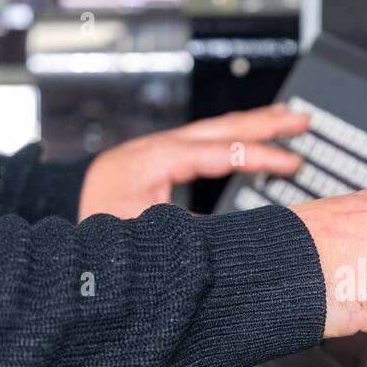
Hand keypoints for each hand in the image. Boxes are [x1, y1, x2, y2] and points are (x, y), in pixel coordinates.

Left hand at [77, 104, 309, 220]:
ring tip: (284, 119)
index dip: (261, 155)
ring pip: (210, 132)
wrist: (64, 248)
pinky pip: (200, 146)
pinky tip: (246, 141)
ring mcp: (151, 155)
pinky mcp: (152, 168)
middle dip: (263, 122)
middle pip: (218, 128)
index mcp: (152, 161)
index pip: (220, 151)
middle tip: (301, 118)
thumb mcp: (150, 238)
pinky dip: (230, 141)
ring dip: (250, 126)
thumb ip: (197, 232)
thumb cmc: (99, 242)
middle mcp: (152, 150)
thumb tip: (240, 232)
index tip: (293, 162)